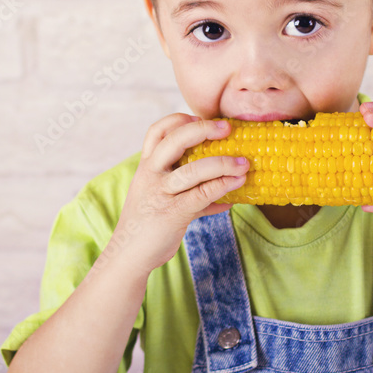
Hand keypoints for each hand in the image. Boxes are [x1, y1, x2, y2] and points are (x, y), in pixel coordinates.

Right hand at [113, 113, 249, 274]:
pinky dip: (222, 188)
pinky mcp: (172, 213)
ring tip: (243, 164)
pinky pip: (201, 195)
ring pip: (193, 170)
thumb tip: (227, 195)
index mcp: (146, 166)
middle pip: (174, 140)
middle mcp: (150, 175)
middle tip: (227, 128)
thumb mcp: (161, 199)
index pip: (157, 131)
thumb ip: (190, 192)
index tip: (198, 118)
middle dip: (203, 130)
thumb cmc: (148, 225)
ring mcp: (160, 193)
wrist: (128, 255)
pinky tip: (237, 188)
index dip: (178, 120)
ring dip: (222, 164)